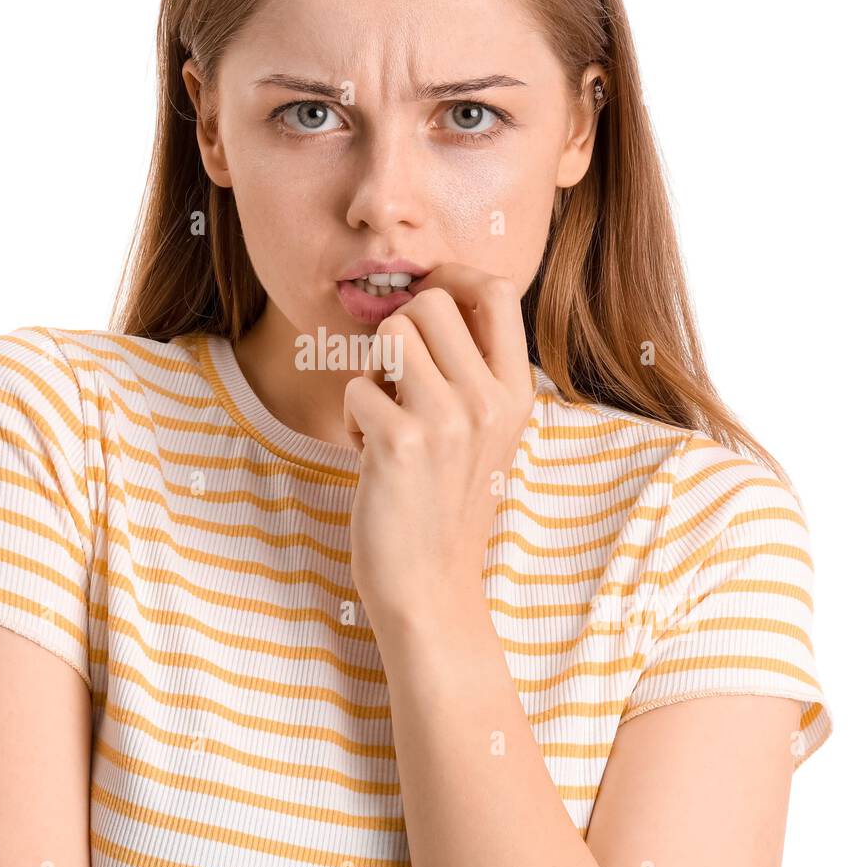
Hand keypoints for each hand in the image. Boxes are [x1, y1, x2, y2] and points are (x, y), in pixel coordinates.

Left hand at [341, 264, 534, 644]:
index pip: (499, 291)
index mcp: (515, 393)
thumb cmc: (445, 505)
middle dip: (398, 330)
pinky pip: (355, 386)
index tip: (427, 299)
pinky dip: (351, 417)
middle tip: (395, 377)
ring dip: (372, 372)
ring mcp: (446, 420)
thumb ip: (471, 372)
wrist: (431, 589)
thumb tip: (429, 299)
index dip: (453, 278)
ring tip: (383, 417)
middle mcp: (489, 400)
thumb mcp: (485, 433)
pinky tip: (369, 456)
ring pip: (389, 333)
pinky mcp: (398, 443)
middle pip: (431, 302)